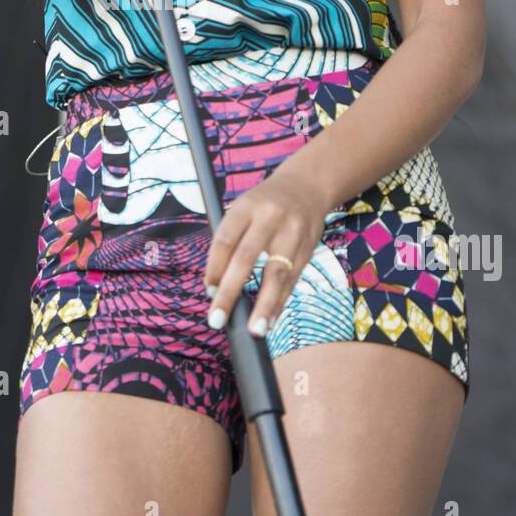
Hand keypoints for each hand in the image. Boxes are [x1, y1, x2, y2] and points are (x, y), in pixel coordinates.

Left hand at [204, 164, 331, 336]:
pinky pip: (293, 279)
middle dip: (230, 291)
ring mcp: (292, 233)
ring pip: (276, 273)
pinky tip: (270, 320)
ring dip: (265, 304)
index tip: (207, 293)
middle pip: (246, 258)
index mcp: (245, 206)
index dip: (214, 268)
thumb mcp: (243, 209)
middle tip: (216, 319)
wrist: (308, 186)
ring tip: (255, 330)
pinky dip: (280, 302)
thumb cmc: (264, 204)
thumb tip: (216, 287)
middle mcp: (269, 218)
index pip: (225, 240)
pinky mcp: (308, 248)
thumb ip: (230, 241)